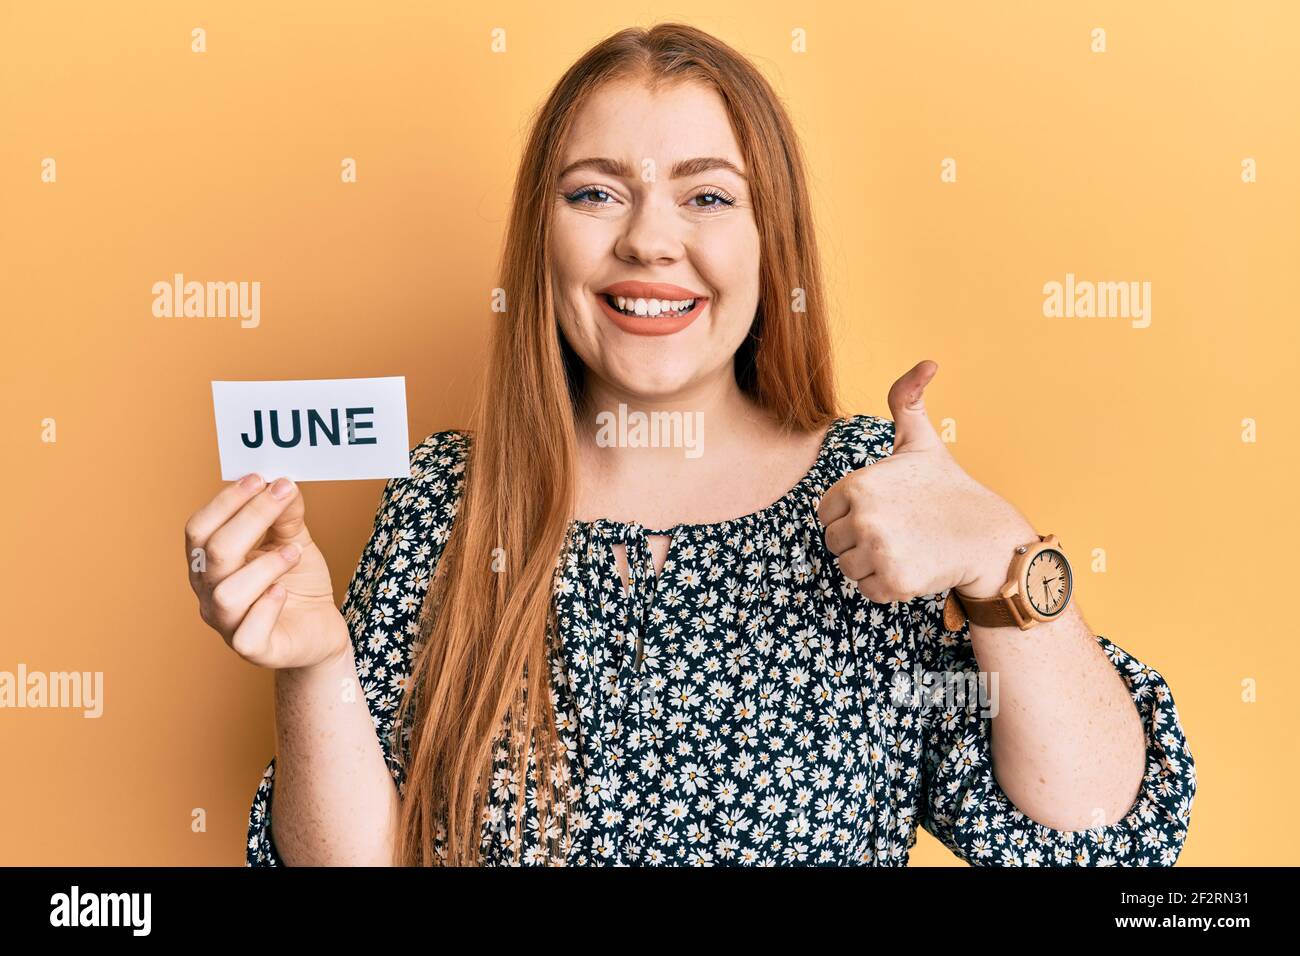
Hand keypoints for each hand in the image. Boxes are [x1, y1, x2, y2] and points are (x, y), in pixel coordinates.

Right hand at [185, 474, 350, 668]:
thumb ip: (286, 516)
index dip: (226, 502)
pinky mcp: (254, 649)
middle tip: (283, 494)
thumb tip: (282, 483)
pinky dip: (265, 608)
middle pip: (213, 552)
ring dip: (263, 565)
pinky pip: (246, 634)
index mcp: (210, 564)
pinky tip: (283, 591)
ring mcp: (228, 624)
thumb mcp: (295, 542)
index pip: (200, 529)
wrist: (322, 629)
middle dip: (250, 518)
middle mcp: (210, 593)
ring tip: (293, 552)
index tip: (260, 478)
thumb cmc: (299, 584)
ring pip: (227, 593)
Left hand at [816, 360, 1034, 603]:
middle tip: (899, 531)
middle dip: (860, 542)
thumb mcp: (921, 441)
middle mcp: (863, 517)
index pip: (827, 513)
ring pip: (849, 568)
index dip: (851, 515)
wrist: (988, 537)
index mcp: (857, 484)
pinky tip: (913, 567)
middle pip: (835, 542)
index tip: (883, 511)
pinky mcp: (894, 580)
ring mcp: (878, 550)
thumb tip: (928, 362)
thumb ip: (907, 400)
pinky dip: (887, 587)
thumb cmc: (948, 488)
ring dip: (872, 565)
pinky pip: (868, 591)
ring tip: (906, 547)